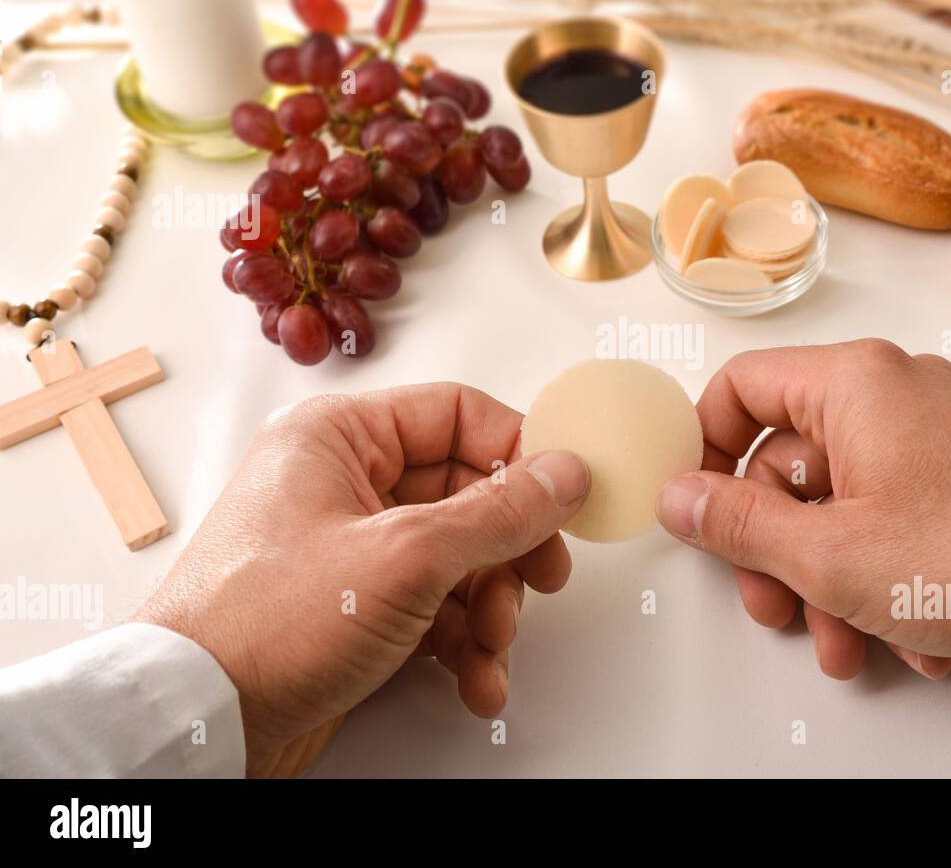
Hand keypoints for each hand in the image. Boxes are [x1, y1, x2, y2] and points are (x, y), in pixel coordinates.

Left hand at [135, 384, 588, 776]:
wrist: (200, 721)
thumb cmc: (266, 625)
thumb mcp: (406, 557)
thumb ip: (499, 512)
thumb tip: (564, 473)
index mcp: (339, 438)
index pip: (457, 415)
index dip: (518, 452)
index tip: (563, 495)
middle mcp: (344, 483)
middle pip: (467, 494)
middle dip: (508, 553)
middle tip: (539, 581)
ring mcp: (350, 548)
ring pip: (457, 558)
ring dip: (490, 608)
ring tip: (491, 648)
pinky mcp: (353, 605)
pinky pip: (432, 605)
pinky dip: (462, 642)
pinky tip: (475, 680)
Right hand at [657, 341, 950, 679]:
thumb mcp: (827, 554)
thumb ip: (737, 523)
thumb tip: (678, 495)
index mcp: (854, 383)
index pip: (741, 387)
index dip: (707, 450)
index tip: (700, 511)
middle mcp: (895, 391)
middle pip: (791, 460)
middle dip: (778, 550)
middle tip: (777, 609)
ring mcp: (937, 432)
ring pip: (843, 501)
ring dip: (830, 580)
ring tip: (848, 646)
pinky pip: (894, 514)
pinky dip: (884, 574)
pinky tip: (907, 635)